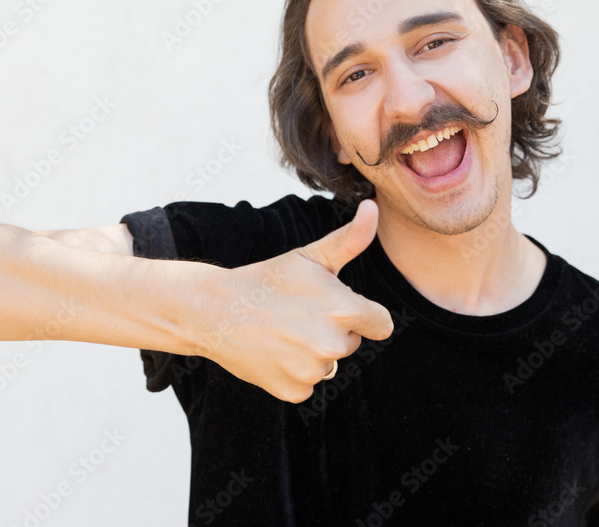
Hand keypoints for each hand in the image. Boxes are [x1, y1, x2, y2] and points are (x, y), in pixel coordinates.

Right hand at [196, 199, 393, 402]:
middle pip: (352, 342)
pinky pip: (308, 384)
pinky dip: (294, 372)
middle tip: (299, 314)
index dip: (363, 314)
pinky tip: (274, 351)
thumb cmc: (268, 279)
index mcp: (345, 310)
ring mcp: (312, 371)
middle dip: (334, 330)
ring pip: (329, 363)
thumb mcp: (311, 256)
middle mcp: (333, 344)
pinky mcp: (294, 391)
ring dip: (314, 352)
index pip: (382, 325)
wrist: (216, 310)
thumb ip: (351, 239)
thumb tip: (373, 207)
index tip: (337, 306)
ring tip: (284, 332)